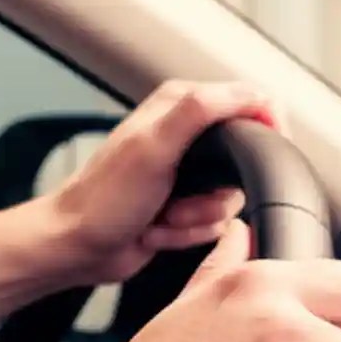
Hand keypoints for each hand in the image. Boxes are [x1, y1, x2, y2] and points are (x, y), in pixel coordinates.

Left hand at [43, 80, 280, 284]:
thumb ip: (201, 111)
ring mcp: (186, 175)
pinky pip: (213, 225)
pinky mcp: (184, 207)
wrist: (77, 246)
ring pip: (230, 200)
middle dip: (215, 194)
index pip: (249, 101)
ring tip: (162, 216)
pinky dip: (187, 234)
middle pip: (245, 161)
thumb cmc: (102, 199)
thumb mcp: (153, 146)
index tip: (258, 157)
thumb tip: (252, 95)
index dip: (263, 129)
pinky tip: (157, 230)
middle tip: (180, 198)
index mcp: (179, 105)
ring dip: (196, 218)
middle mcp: (185, 136)